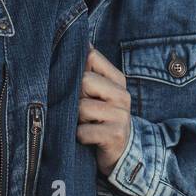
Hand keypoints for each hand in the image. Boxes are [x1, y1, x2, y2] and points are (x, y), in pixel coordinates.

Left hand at [77, 47, 131, 176]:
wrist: (121, 154)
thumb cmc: (101, 119)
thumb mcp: (99, 94)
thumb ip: (88, 71)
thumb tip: (77, 41)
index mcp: (118, 80)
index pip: (91, 57)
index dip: (75, 68)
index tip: (73, 82)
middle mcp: (123, 95)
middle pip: (84, 81)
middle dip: (75, 97)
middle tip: (79, 110)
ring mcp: (121, 115)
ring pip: (82, 108)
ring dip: (76, 120)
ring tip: (84, 125)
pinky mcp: (115, 135)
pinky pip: (83, 131)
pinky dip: (80, 137)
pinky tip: (87, 138)